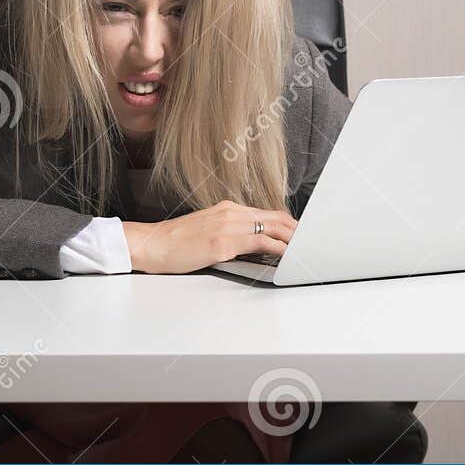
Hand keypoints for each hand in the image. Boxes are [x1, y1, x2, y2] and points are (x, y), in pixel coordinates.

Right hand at [121, 200, 296, 274]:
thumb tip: (250, 244)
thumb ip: (229, 232)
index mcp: (227, 208)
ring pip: (271, 228)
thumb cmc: (175, 242)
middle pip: (275, 218)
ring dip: (292, 239)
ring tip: (306, 250)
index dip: (288, 224)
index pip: (267, 213)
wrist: (152, 245)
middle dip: (297, 231)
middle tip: (312, 242)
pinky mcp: (222, 243)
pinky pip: (258, 242)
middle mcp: (230, 212)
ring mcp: (227, 226)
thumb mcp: (206, 230)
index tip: (300, 234)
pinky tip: (286, 256)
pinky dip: (277, 248)